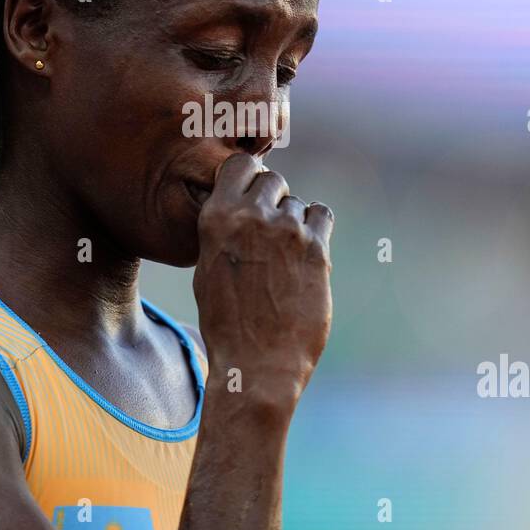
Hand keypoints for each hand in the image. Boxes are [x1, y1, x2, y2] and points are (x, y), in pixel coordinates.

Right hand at [191, 152, 333, 409]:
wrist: (257, 365)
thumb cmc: (226, 322)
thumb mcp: (208, 268)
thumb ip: (224, 229)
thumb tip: (240, 203)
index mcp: (217, 217)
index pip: (239, 164)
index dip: (248, 177)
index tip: (251, 196)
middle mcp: (252, 216)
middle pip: (273, 179)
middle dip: (272, 199)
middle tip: (270, 232)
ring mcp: (287, 231)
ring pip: (297, 203)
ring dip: (293, 222)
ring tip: (285, 258)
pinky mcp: (316, 249)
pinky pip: (321, 215)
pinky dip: (316, 228)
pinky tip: (307, 253)